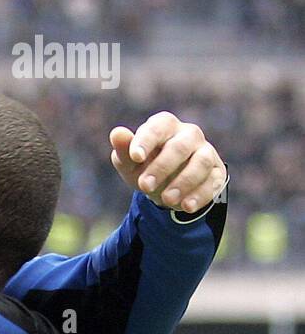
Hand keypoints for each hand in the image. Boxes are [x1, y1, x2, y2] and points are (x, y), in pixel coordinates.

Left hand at [110, 113, 226, 212]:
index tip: (135, 156)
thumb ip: (124, 150)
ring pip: (202, 162)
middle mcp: (189, 135)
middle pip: (180, 146)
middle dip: (162, 167)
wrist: (167, 187)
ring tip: (167, 200)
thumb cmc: (147, 168)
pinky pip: (213, 182)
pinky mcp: (216, 173)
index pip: (159, 126)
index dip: (147, 140)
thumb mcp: (131, 164)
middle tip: (145, 186)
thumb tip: (116, 134)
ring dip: (184, 182)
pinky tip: (186, 207)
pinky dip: (200, 195)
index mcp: (166, 127)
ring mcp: (206, 153)